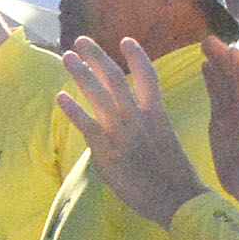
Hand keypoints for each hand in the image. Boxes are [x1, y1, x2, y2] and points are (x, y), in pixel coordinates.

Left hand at [57, 37, 215, 229]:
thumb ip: (147, 127)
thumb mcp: (165, 142)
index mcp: (157, 112)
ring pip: (99, 93)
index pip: (148, 75)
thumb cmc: (175, 176)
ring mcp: (122, 131)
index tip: (125, 40)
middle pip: (115, 77)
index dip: (136, 56)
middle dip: (97, 56)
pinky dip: (73, 109)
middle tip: (81, 40)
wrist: (178, 199)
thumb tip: (129, 126)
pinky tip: (60, 97)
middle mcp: (139, 116)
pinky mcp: (108, 150)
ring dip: (81, 73)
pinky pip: (87, 124)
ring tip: (67, 57)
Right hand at [199, 39, 238, 212]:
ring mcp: (236, 115)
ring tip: (204, 45)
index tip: (231, 51)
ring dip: (219, 63)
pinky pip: (219, 95)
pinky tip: (204, 66)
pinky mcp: (224, 122)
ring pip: (229, 82)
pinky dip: (213, 79)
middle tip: (209, 40)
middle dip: (228, 58)